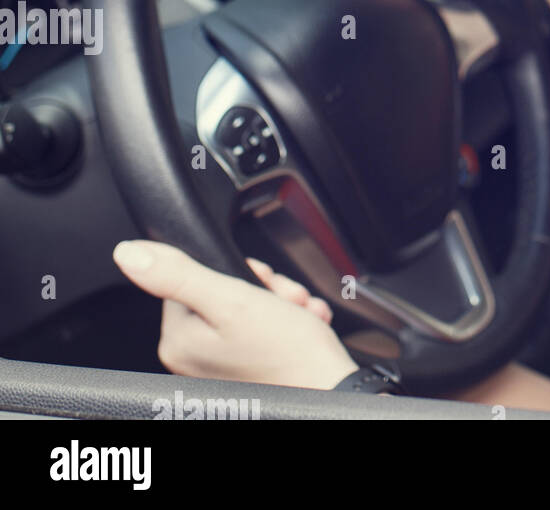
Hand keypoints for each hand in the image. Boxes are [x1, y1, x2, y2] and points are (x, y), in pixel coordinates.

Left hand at [112, 240, 359, 389]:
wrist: (328, 388)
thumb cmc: (286, 354)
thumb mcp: (233, 299)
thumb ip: (181, 274)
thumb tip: (129, 253)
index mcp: (180, 340)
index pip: (195, 277)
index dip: (235, 270)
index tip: (259, 280)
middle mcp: (193, 356)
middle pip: (225, 290)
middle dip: (263, 287)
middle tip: (281, 300)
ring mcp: (219, 365)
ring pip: (249, 305)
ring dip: (279, 302)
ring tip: (295, 315)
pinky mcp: (244, 368)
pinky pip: (261, 327)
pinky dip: (285, 321)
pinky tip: (297, 327)